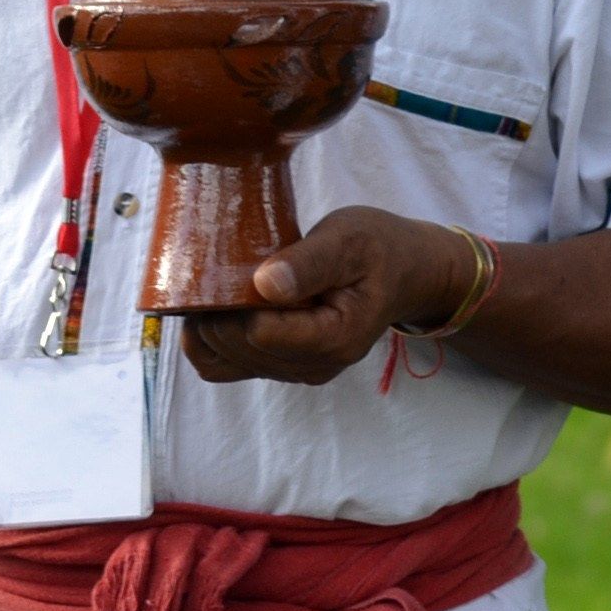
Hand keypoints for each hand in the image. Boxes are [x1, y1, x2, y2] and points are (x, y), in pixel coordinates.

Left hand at [177, 206, 465, 386]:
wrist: (404, 271)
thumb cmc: (379, 249)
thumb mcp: (351, 240)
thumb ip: (310, 263)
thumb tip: (265, 284)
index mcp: (335, 339)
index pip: (259, 332)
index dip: (233, 299)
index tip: (227, 263)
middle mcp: (314, 366)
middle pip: (236, 348)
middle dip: (214, 310)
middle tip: (213, 266)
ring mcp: (295, 370)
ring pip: (223, 361)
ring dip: (207, 324)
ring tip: (214, 284)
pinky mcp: (281, 365)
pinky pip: (225, 366)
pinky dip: (208, 340)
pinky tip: (214, 306)